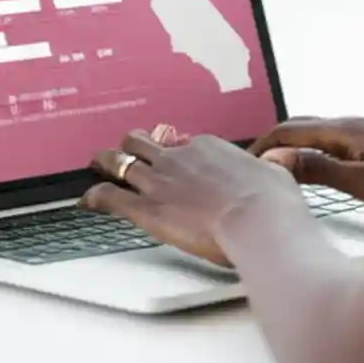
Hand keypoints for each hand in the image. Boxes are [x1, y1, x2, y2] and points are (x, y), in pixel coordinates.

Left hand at [83, 130, 306, 267]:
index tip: (179, 160)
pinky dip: (95, 196)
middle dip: (132, 146)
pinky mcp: (145, 208)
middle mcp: (179, 158)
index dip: (178, 153)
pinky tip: (87, 199)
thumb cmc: (271, 202)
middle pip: (143, 143)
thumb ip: (267, 167)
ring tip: (98, 163)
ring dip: (106, 161)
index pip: (184, 145)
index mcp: (209, 148)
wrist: (257, 221)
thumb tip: (275, 165)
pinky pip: (109, 196)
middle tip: (127, 151)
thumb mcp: (276, 173)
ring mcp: (159, 181)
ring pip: (120, 160)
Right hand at [248, 117, 363, 214]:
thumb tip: (275, 158)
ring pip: (317, 135)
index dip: (264, 144)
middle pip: (302, 127)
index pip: (291, 128)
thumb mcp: (363, 182)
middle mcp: (353, 124)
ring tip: (273, 172)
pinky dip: (311, 153)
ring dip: (292, 148)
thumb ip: (319, 169)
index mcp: (346, 129)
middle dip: (274, 143)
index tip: (242, 164)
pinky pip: (331, 143)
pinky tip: (311, 172)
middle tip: (252, 169)